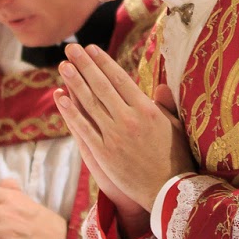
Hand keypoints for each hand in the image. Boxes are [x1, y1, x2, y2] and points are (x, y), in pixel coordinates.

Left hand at [55, 43, 194, 218]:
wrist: (168, 190)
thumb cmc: (176, 157)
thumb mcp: (176, 127)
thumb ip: (166, 105)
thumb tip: (162, 85)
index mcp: (147, 109)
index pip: (120, 79)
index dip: (103, 62)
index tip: (91, 48)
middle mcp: (128, 118)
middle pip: (101, 86)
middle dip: (85, 65)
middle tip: (71, 48)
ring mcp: (113, 136)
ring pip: (89, 103)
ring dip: (74, 83)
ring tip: (63, 65)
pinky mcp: (103, 153)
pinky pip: (83, 128)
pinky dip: (71, 112)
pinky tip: (61, 98)